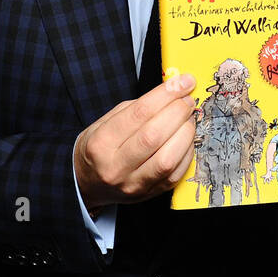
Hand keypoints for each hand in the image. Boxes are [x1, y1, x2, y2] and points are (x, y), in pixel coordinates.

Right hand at [73, 74, 198, 209]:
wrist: (88, 183)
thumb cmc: (100, 147)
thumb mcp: (106, 121)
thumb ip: (138, 107)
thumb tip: (174, 91)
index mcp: (101, 143)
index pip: (139, 114)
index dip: (166, 94)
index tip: (183, 82)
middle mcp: (115, 167)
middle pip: (154, 135)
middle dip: (178, 111)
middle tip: (188, 99)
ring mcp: (133, 185)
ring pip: (168, 158)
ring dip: (186, 133)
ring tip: (188, 118)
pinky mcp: (150, 194)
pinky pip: (176, 173)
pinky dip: (187, 152)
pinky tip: (186, 138)